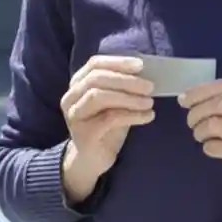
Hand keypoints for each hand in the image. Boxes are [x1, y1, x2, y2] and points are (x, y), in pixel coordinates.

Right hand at [59, 55, 155, 201]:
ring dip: (129, 97)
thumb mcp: (115, 101)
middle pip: (97, 79)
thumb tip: (147, 72)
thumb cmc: (107, 125)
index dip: (118, 62)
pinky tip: (148, 116)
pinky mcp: (83, 133)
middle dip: (127, 80)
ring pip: (100, 96)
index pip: (95, 64)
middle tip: (150, 87)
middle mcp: (71, 97)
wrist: (92, 159)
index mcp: (78, 84)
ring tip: (149, 103)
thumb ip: (123, 86)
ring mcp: (75, 115)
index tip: (141, 66)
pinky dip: (132, 115)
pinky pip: (109, 118)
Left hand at [180, 79, 221, 204]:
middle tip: (191, 122)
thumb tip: (185, 98)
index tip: (183, 100)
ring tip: (200, 136)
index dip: (199, 91)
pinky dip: (207, 146)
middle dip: (197, 112)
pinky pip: (217, 147)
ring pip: (215, 125)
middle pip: (219, 104)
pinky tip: (210, 147)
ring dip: (199, 131)